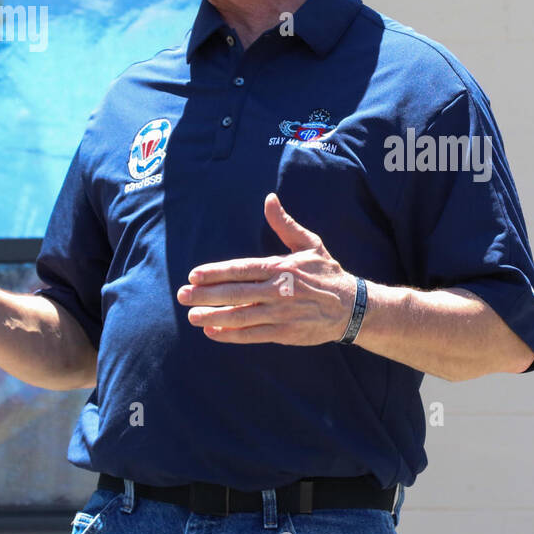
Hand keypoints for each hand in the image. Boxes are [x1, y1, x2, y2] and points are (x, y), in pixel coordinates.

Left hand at [177, 192, 356, 344]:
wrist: (351, 307)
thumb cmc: (326, 273)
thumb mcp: (309, 244)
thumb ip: (284, 224)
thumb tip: (269, 199)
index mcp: (281, 268)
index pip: (242, 269)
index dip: (216, 273)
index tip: (194, 275)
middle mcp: (278, 291)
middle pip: (235, 293)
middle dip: (206, 295)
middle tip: (182, 295)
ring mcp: (280, 314)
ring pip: (241, 316)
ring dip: (213, 316)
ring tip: (192, 316)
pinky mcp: (284, 333)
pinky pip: (252, 334)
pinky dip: (231, 334)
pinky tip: (213, 331)